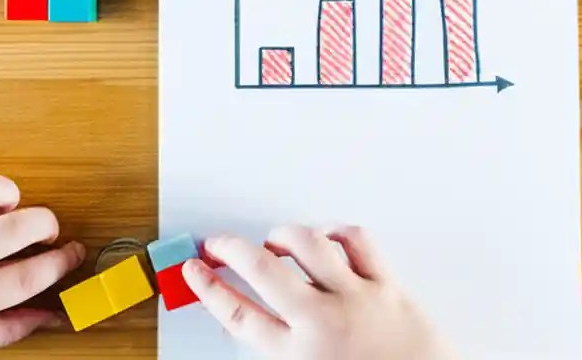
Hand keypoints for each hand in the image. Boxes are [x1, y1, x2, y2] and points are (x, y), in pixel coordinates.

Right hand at [184, 226, 455, 359]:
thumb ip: (282, 349)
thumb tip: (254, 320)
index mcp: (297, 355)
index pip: (237, 314)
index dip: (208, 288)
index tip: (194, 269)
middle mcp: (322, 322)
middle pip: (261, 269)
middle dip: (230, 248)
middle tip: (218, 242)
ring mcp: (356, 298)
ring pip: (308, 244)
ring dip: (283, 236)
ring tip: (275, 241)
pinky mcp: (387, 285)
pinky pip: (357, 241)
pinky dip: (337, 233)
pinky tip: (328, 238)